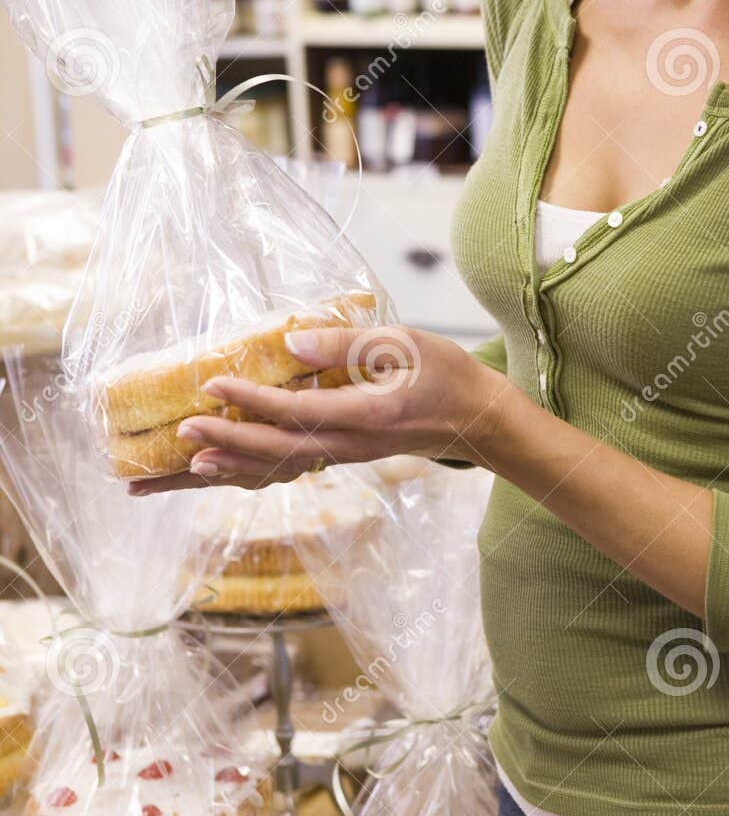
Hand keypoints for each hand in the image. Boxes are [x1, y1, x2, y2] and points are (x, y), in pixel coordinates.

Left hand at [126, 324, 511, 494]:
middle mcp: (346, 446)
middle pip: (274, 453)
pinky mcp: (334, 458)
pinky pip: (278, 473)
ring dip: (217, 472)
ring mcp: (339, 458)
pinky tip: (205, 475)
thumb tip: (289, 339)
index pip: (298, 411)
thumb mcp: (406, 343)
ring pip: (268, 472)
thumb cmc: (444, 372)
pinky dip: (238, 476)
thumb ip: (348, 343)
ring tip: (167, 475)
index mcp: (366, 417)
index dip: (251, 401)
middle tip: (179, 433)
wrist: (473, 419)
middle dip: (223, 442)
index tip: (211, 386)